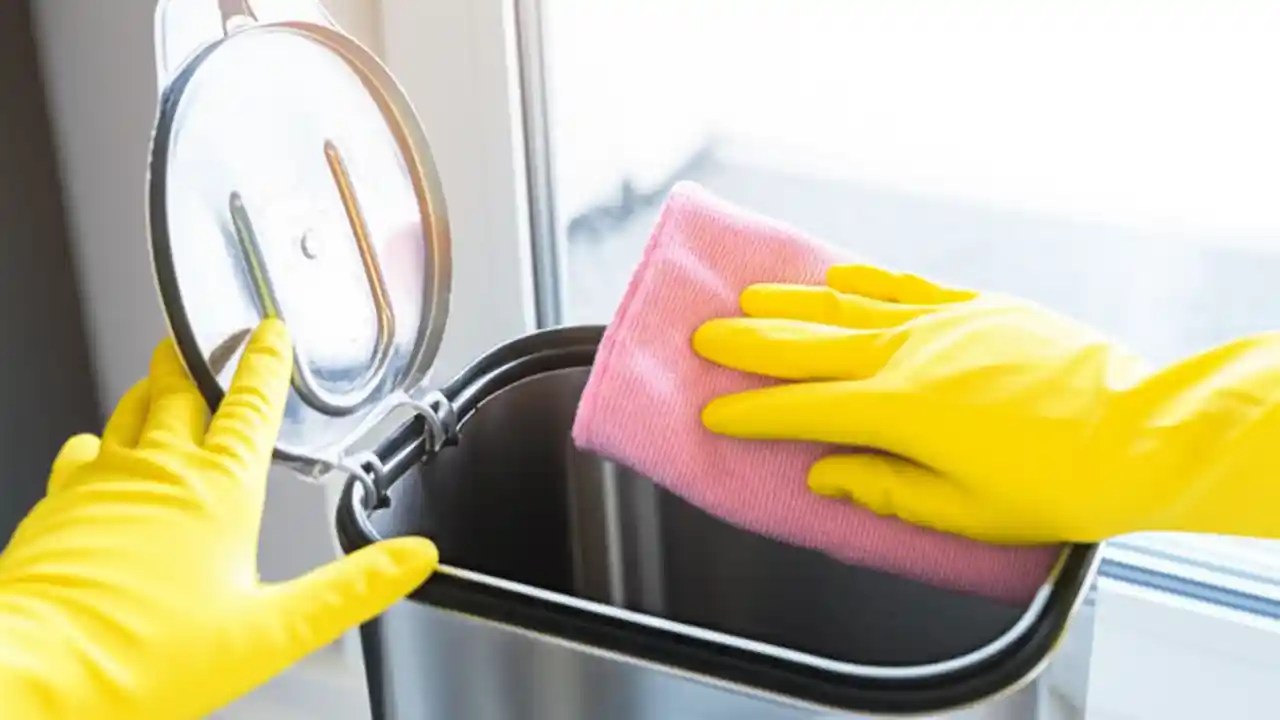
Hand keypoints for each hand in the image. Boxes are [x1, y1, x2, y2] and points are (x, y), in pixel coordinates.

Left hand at [0, 320, 436, 718]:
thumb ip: (351, 589)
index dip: (267, 362)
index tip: (271, 332)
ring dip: (150, 389)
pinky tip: (95, 451)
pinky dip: (98, 441)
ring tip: (161, 378)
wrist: (37, 669)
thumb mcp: (272, 631)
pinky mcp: (58, 507)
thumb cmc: (144, 656)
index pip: (251, 406)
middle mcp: (158, 473)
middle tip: (204, 338)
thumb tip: (413, 558)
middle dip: (197, 359)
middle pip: (180, 392)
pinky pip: (80, 452)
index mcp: (218, 492)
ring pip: (129, 413)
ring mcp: (101, 485)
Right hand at [692, 263, 1198, 543]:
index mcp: (899, 411)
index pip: (802, 409)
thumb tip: (825, 475)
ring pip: (849, 309)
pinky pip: (907, 287)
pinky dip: (866, 282)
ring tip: (749, 298)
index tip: (712, 411)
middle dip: (750, 343)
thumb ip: (883, 488)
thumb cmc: (1053, 484)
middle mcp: (910, 355)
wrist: (1138, 432)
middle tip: (703, 335)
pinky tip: (837, 276)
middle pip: (810, 346)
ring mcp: (944, 323)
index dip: (751, 412)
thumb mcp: (962, 511)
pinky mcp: (979, 307)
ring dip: (794, 305)